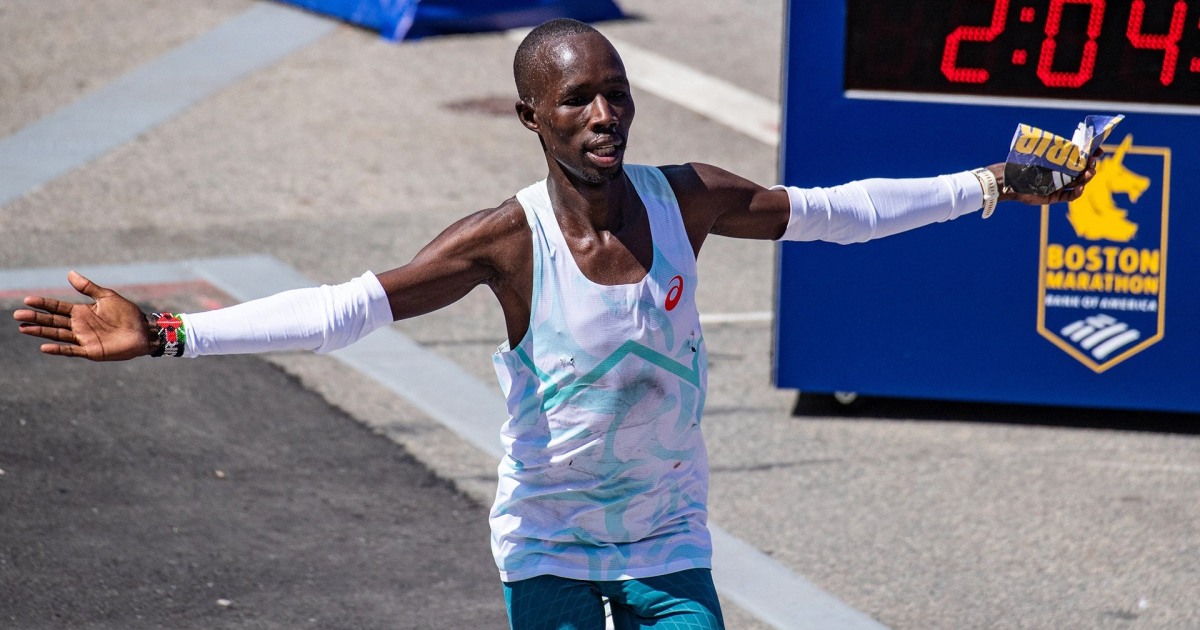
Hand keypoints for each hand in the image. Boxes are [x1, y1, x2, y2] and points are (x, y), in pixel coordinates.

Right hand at [12, 271, 152, 360]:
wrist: (144, 331)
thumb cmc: (128, 313)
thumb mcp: (107, 297)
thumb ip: (88, 288)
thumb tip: (70, 273)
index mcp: (82, 312)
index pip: (57, 307)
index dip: (43, 304)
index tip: (27, 300)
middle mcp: (79, 325)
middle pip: (53, 321)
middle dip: (36, 318)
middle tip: (17, 315)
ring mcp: (83, 338)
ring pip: (57, 334)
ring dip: (41, 332)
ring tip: (23, 329)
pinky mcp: (91, 351)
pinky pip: (71, 350)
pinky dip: (58, 349)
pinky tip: (44, 347)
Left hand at [995, 148, 1102, 205]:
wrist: (1009, 179)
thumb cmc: (1023, 162)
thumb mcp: (1041, 151)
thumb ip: (1057, 148)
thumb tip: (1076, 142)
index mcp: (1060, 160)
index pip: (1080, 156)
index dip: (1091, 153)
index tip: (1099, 150)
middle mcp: (1061, 172)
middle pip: (1082, 170)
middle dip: (1090, 166)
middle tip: (1092, 163)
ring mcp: (1058, 185)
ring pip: (1078, 182)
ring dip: (1086, 178)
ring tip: (1089, 173)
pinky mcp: (1053, 197)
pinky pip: (1069, 196)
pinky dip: (1076, 192)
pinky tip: (1080, 187)